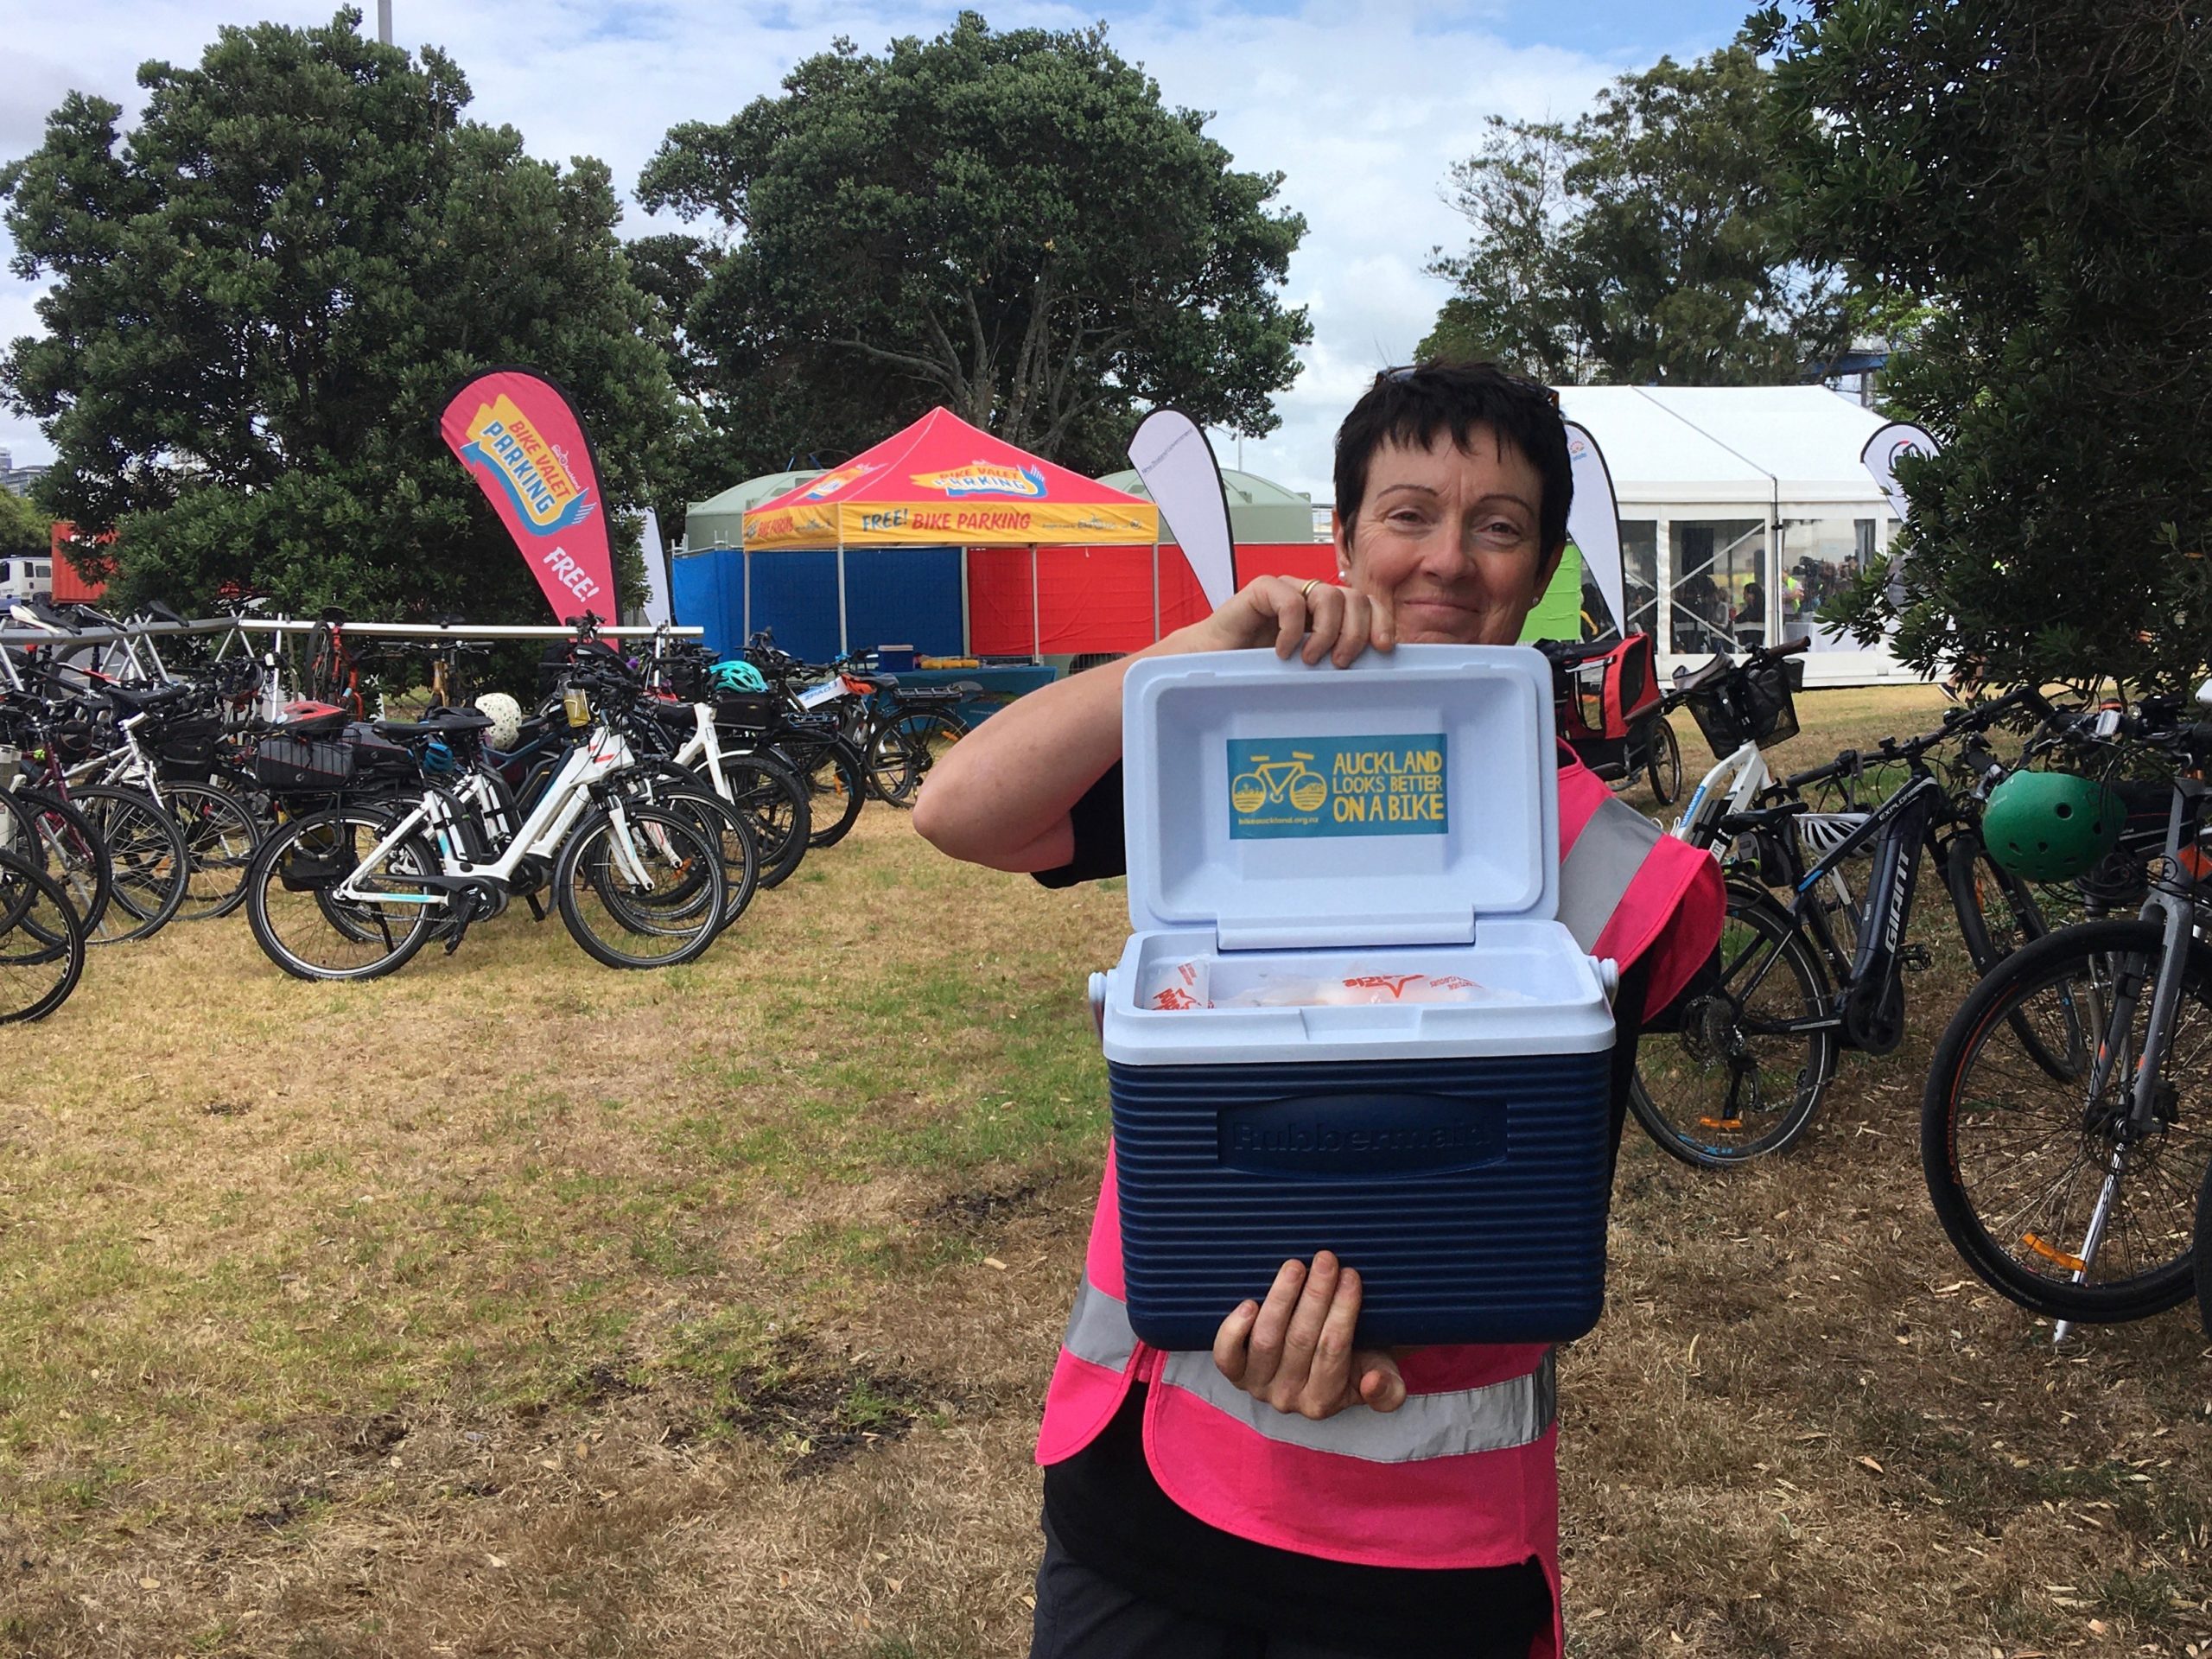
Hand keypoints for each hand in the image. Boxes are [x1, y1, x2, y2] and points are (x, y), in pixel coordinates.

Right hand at [1191, 576, 1394, 667]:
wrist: (1212, 662)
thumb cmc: (1258, 669)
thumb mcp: (1308, 668)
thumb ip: (1335, 660)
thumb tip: (1376, 672)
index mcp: (1327, 614)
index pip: (1367, 604)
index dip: (1380, 621)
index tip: (1383, 649)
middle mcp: (1311, 597)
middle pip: (1354, 598)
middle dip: (1355, 632)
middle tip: (1339, 663)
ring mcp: (1288, 590)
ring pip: (1328, 595)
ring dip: (1326, 632)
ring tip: (1309, 659)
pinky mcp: (1262, 589)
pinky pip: (1291, 600)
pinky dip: (1291, 629)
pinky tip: (1282, 651)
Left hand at [1211, 1251, 1405, 1419]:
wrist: (1320, 1364)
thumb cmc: (1356, 1362)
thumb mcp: (1381, 1375)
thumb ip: (1388, 1387)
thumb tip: (1374, 1382)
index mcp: (1324, 1402)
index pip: (1334, 1349)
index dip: (1343, 1310)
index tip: (1351, 1275)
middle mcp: (1287, 1399)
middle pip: (1301, 1340)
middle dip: (1316, 1295)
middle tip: (1326, 1259)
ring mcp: (1257, 1385)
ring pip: (1266, 1340)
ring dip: (1281, 1298)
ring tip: (1295, 1266)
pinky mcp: (1234, 1372)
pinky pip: (1226, 1355)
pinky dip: (1234, 1329)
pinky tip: (1249, 1302)